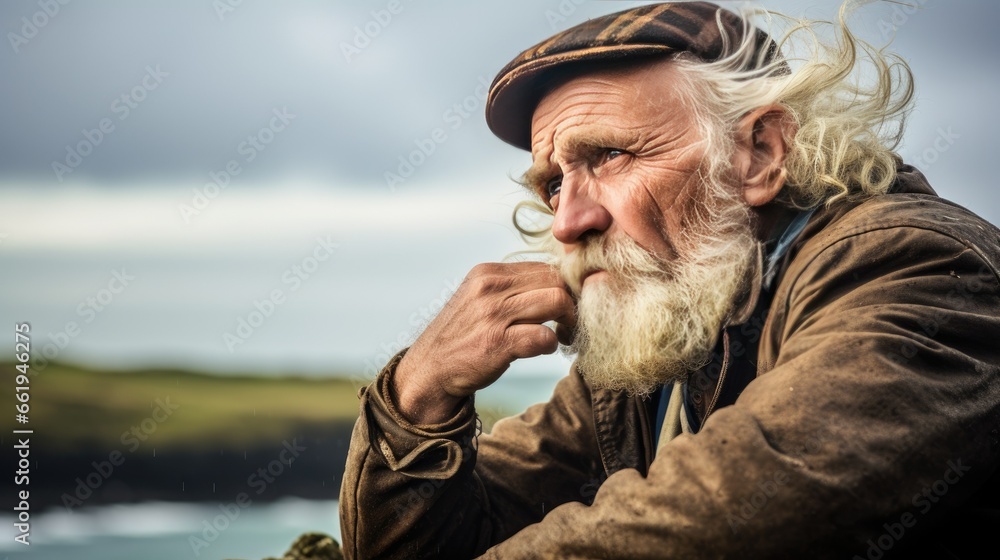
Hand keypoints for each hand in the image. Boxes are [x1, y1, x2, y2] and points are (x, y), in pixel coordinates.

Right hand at [392, 262, 575, 423]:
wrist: (430, 369)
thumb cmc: (462, 336)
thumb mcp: (479, 298)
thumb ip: (511, 288)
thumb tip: (556, 284)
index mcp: (488, 272)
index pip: (544, 266)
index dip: (563, 286)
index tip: (565, 305)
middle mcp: (490, 287)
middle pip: (556, 280)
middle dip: (571, 302)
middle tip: (569, 322)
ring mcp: (493, 314)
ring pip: (557, 302)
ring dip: (568, 322)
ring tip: (561, 335)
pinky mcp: (498, 343)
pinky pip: (545, 336)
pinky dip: (551, 345)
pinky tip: (543, 349)